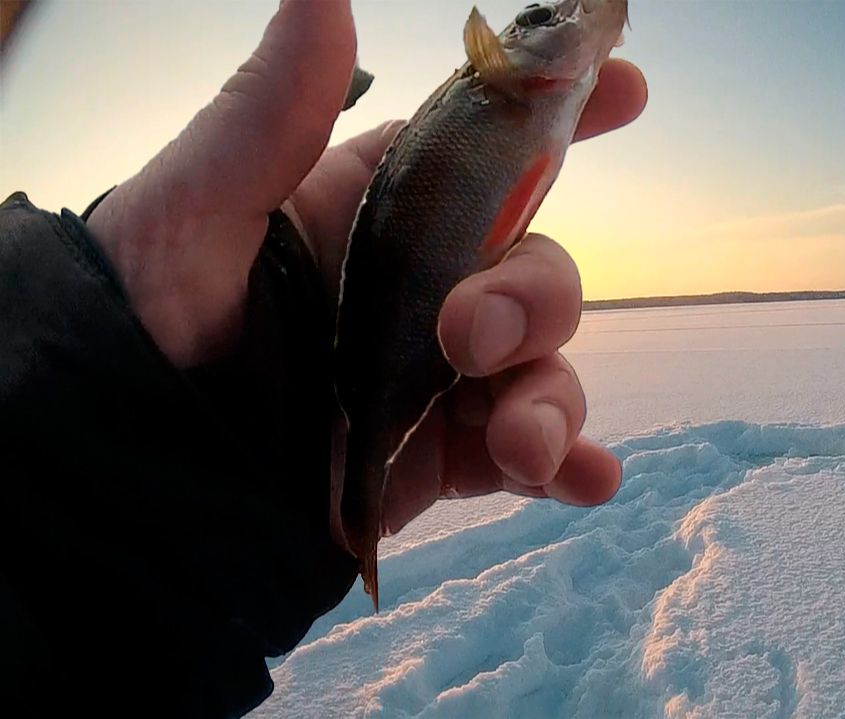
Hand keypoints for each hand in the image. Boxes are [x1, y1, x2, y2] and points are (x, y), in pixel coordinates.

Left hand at [85, 1, 645, 531]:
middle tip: (468, 334)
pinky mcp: (439, 455)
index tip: (625, 90)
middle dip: (532, 297)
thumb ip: (269, 119)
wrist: (129, 471)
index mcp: (371, 210)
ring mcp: (437, 375)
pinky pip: (528, 453)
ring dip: (553, 399)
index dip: (557, 117)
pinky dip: (570, 464)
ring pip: (544, 365)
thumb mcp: (193, 214)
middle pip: (534, 267)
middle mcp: (420, 287)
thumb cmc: (140, 322)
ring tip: (519, 443)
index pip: (481, 151)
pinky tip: (586, 479)